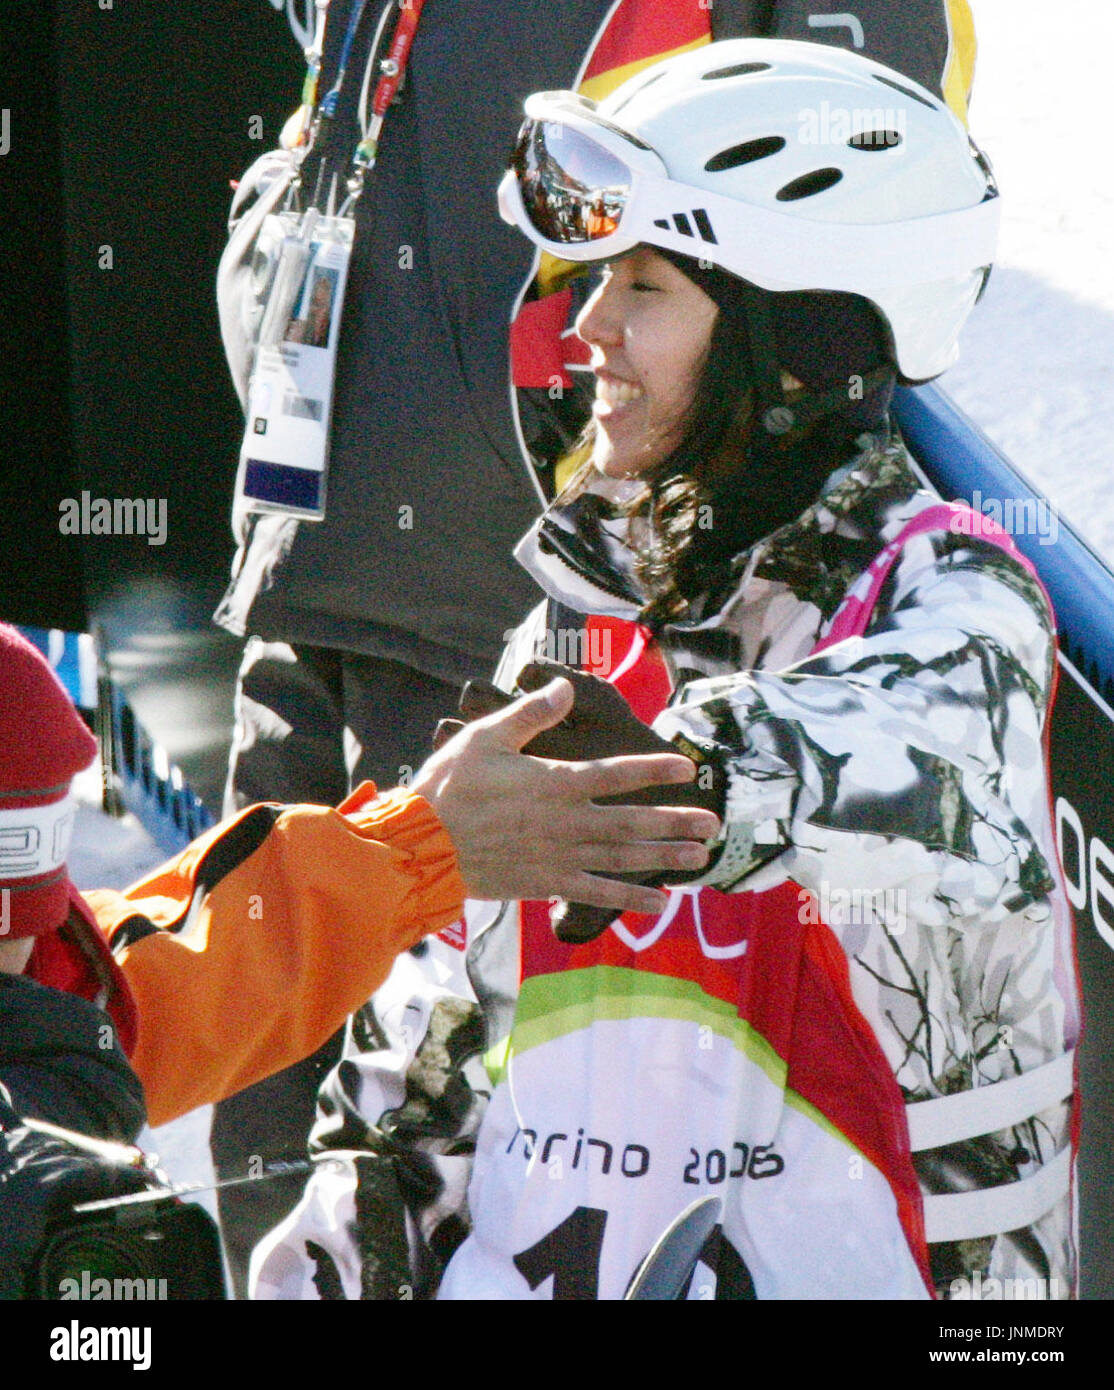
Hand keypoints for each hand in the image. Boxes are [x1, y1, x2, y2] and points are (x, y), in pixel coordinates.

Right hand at [411, 678, 719, 911]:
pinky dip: (627, 897)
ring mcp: (559, 854)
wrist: (422, 846)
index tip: (686, 767)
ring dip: (663, 857)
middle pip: (631, 821)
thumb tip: (564, 689)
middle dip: (674, 821)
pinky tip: (657, 902)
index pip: (615, 774)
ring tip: (699, 858)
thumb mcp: (485, 738)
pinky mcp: (546, 881)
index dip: (653, 769)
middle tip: (712, 822)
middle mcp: (566, 820)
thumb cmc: (449, 787)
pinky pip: (595, 891)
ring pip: (621, 856)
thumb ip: (530, 714)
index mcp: (554, 782)